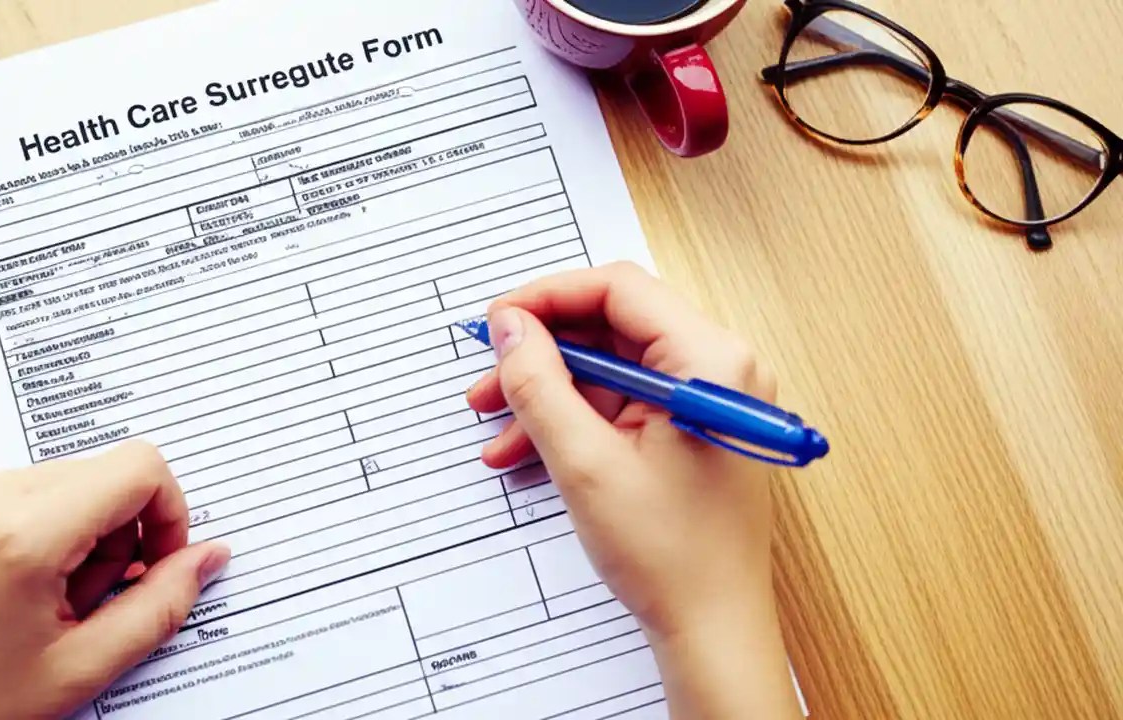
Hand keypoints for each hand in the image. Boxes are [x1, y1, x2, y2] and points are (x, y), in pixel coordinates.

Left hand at [0, 441, 229, 719]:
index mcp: (17, 535)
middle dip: (119, 533)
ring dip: (78, 532)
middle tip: (91, 599)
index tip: (158, 561)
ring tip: (47, 600)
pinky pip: (15, 489)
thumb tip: (206, 557)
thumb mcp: (79, 669)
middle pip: (100, 473)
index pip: (137, 468)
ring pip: (61, 480)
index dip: (169, 512)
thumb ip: (160, 606)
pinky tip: (17, 587)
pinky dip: (37, 528)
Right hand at [467, 263, 800, 718]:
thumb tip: (510, 326)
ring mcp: (707, 399)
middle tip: (489, 377)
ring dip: (550, 393)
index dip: (548, 298)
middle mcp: (719, 368)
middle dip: (542, 354)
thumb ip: (538, 382)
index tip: (499, 321)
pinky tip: (528, 449)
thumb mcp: (584, 462)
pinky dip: (576, 420)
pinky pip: (623, 403)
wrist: (713, 630)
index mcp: (710, 361)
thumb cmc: (673, 557)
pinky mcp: (692, 428)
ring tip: (496, 426)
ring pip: (611, 368)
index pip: (618, 289)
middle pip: (612, 326)